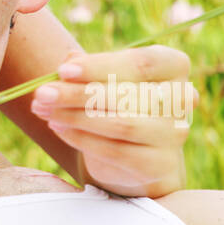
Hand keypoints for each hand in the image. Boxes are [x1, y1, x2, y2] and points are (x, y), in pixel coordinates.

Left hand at [29, 44, 195, 197]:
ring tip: (44, 110)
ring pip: (121, 124)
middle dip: (77, 93)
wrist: (133, 152)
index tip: (63, 70)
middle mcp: (182, 99)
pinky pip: (116, 151)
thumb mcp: (103, 79)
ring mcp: (174, 134)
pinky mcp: (161, 165)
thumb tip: (68, 59)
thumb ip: (87, 67)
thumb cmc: (117, 102)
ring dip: (75, 116)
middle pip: (127, 94)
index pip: (141, 63)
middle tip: (42, 93)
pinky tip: (59, 128)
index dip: (100, 66)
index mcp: (173, 66)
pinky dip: (82, 139)